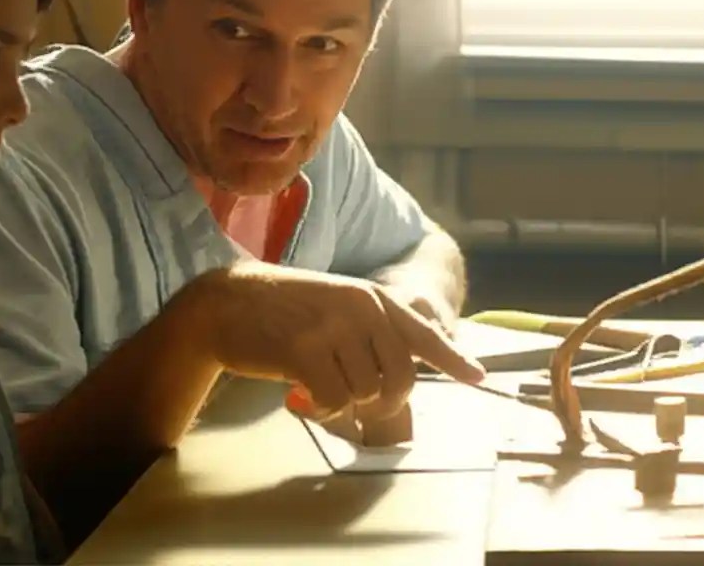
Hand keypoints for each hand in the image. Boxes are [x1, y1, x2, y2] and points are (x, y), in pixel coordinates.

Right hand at [189, 261, 485, 421]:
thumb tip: (399, 378)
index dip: (452, 359)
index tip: (478, 377)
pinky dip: (323, 407)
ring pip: (366, 392)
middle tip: (358, 404)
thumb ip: (368, 332)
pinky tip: (302, 395)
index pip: (422, 333)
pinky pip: (335, 398)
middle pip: (401, 377)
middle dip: (385, 401)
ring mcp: (331, 327)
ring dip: (344, 402)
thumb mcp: (334, 306)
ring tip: (317, 387)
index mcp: (370, 297)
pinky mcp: (303, 349)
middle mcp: (358, 308)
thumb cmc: (282, 311)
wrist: (225, 302)